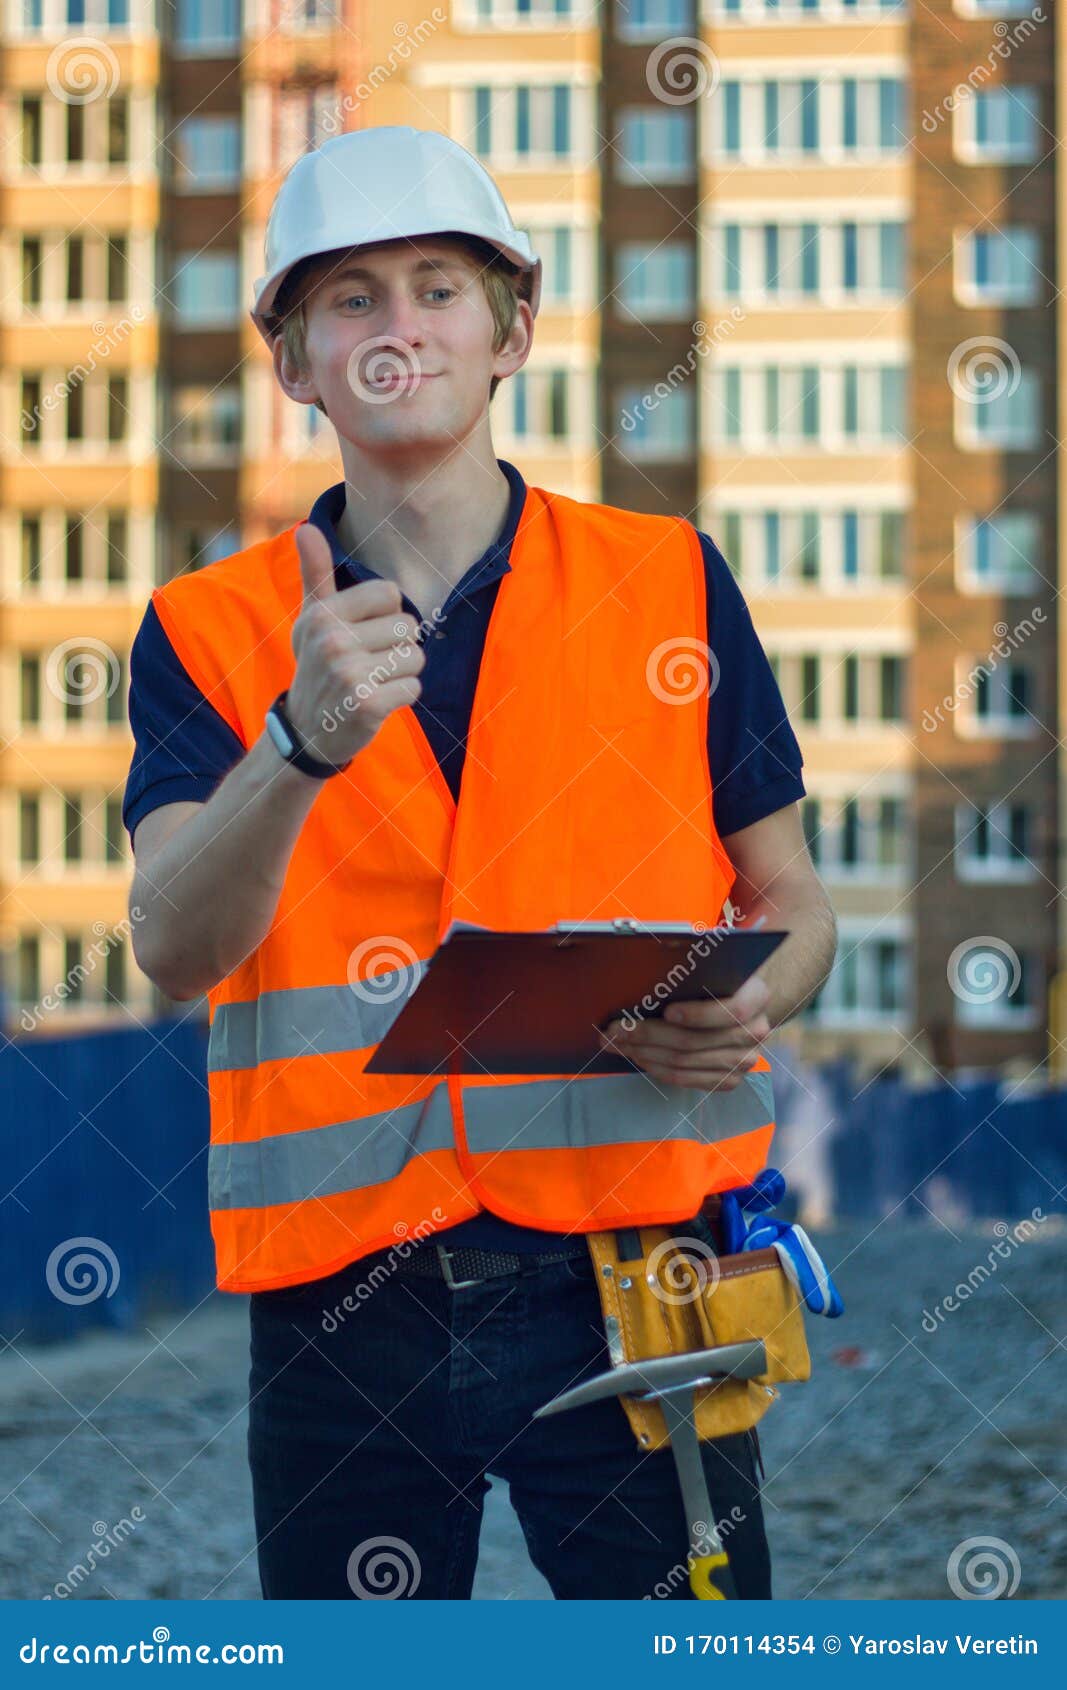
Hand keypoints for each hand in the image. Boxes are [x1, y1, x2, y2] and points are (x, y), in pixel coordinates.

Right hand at [284, 523, 424, 763]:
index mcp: (324, 615)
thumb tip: (306, 528)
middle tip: (369, 663)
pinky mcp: (368, 705)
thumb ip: (315, 573)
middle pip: (408, 627)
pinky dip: (402, 696)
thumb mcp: (311, 620)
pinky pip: (414, 688)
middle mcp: (334, 642)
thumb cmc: (317, 665)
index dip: (387, 614)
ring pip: (415, 658)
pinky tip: (377, 702)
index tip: (365, 633)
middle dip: (398, 646)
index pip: (390, 594)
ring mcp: (350, 675)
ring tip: (374, 681)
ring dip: (402, 672)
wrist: (306, 730)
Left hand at [597, 973, 771, 1090]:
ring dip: (644, 1052)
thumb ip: (691, 972)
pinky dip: (657, 1068)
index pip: (734, 1009)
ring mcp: (744, 1061)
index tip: (667, 1011)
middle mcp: (756, 1031)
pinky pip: (686, 1079)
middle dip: (647, 1034)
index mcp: (757, 996)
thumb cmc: (717, 981)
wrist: (740, 1004)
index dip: (698, 1013)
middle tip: (614, 1029)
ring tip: (617, 1042)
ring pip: (684, 1061)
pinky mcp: (729, 1080)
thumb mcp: (712, 968)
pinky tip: (637, 1056)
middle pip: (695, 1040)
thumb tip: (640, 977)